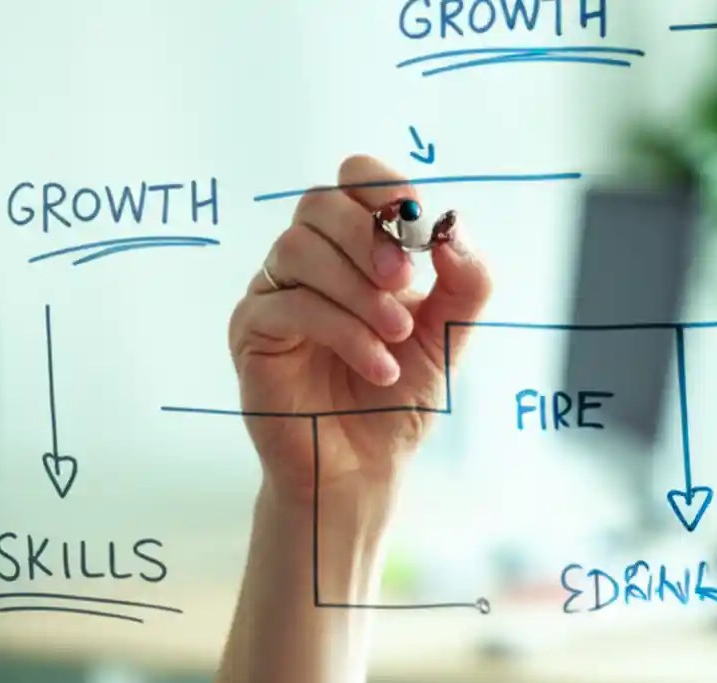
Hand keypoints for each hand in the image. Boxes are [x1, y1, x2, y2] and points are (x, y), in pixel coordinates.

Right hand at [229, 155, 491, 502]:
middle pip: (319, 204)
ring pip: (299, 248)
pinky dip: (342, 331)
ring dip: (358, 292)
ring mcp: (274, 293)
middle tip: (406, 282)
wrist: (364, 467)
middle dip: (367, 236)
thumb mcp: (449, 335)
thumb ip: (465, 282)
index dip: (382, 187)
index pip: (353, 182)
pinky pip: (288, 305)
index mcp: (355, 249)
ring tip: (395, 339)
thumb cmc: (398, 397)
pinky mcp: (252, 333)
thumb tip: (454, 226)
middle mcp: (310, 262)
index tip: (416, 220)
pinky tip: (377, 367)